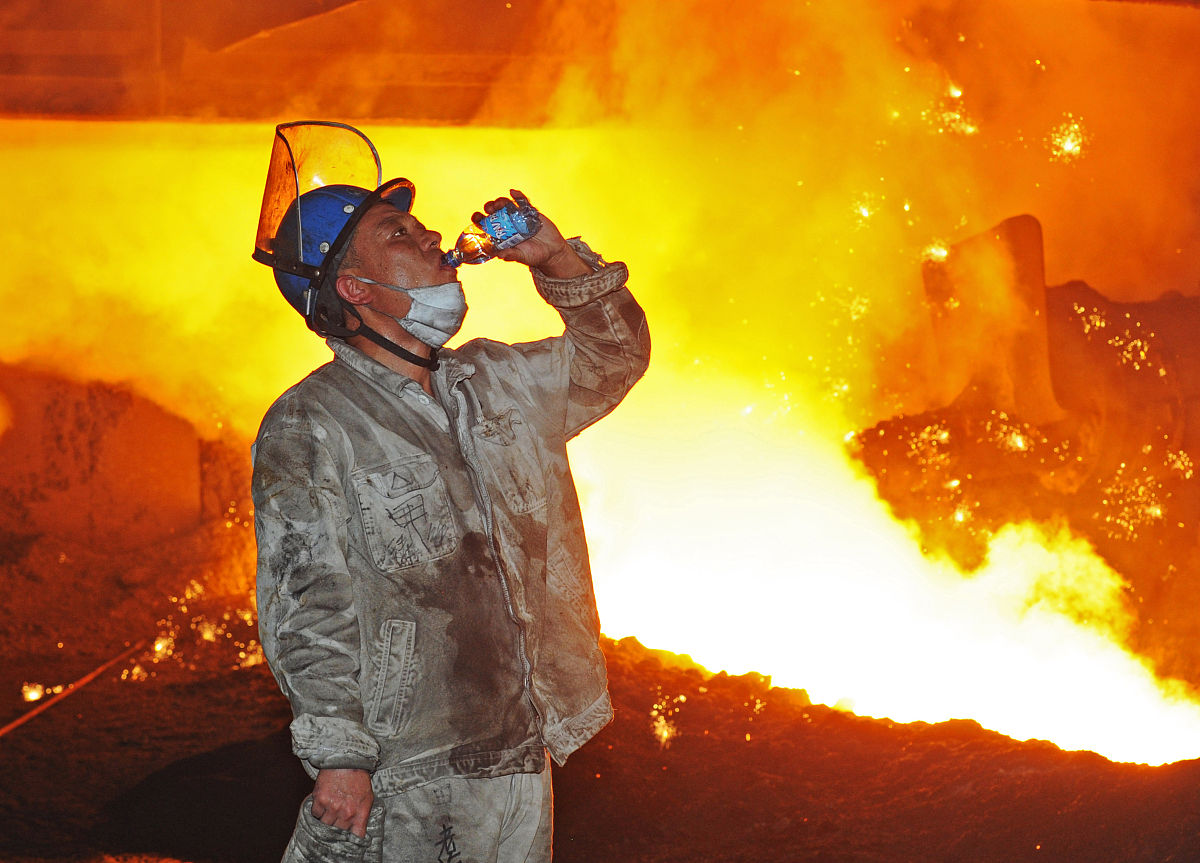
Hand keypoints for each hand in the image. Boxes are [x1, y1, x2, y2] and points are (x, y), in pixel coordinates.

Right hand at [312, 767, 373, 837]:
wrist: (347, 760)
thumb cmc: (358, 779)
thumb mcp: (367, 798)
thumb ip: (362, 816)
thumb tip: (357, 832)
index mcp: (359, 813)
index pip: (355, 836)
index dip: (350, 841)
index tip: (347, 842)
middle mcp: (345, 813)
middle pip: (337, 832)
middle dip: (336, 829)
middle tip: (335, 822)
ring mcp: (332, 807)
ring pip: (324, 825)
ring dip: (325, 820)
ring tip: (329, 811)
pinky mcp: (320, 799)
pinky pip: (315, 814)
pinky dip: (317, 811)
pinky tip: (322, 803)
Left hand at [474, 189, 590, 278]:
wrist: (553, 251)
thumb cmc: (535, 256)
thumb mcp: (522, 257)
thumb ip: (511, 255)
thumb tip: (500, 255)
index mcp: (501, 235)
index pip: (486, 226)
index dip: (479, 220)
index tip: (476, 217)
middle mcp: (507, 225)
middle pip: (494, 213)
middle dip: (489, 208)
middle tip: (490, 209)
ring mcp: (518, 217)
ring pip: (506, 205)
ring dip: (501, 202)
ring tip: (500, 203)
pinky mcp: (530, 212)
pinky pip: (522, 202)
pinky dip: (518, 196)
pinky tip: (513, 192)